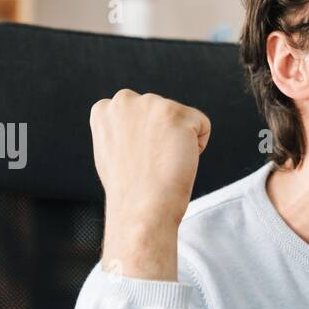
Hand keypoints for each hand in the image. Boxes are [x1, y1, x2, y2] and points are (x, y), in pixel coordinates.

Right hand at [90, 89, 210, 279]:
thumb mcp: (111, 150)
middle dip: (163, 136)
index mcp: (105, 109)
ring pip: (182, 119)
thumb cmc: (129, 189)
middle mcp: (125, 100)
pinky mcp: (175, 113)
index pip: (140, 113)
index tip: (139, 158)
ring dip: (180, 141)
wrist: (141, 208)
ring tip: (162, 163)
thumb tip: (139, 127)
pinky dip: (198, 146)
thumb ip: (122, 129)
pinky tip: (177, 161)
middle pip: (162, 113)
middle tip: (151, 163)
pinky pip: (202, 125)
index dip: (146, 139)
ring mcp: (150, 104)